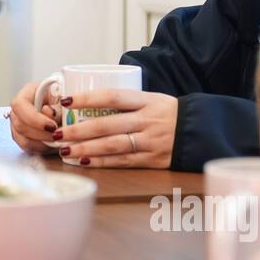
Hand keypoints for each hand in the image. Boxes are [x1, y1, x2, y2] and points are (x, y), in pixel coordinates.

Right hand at [9, 79, 58, 154]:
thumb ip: (57, 106)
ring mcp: (17, 125)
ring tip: (57, 138)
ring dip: (43, 142)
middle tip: (58, 134)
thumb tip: (49, 113)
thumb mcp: (63, 98)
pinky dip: (42, 148)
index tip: (52, 126)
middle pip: (20, 125)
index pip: (19, 105)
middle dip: (41, 134)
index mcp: (26, 94)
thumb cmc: (61, 98)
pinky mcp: (22, 137)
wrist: (62, 106)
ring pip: (24, 140)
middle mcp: (18, 110)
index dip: (34, 118)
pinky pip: (28, 148)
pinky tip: (52, 142)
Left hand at [55, 90, 175, 167]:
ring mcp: (151, 141)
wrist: (202, 131)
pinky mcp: (152, 160)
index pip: (113, 97)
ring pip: (112, 145)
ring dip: (85, 148)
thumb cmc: (169, 113)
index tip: (66, 101)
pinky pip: (123, 161)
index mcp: (147, 100)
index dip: (88, 99)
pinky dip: (102, 162)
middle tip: (57, 132)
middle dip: (79, 129)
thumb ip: (126, 101)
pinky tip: (84, 161)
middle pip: (108, 124)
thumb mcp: (152, 98)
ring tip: (65, 150)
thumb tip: (88, 99)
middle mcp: (148, 120)